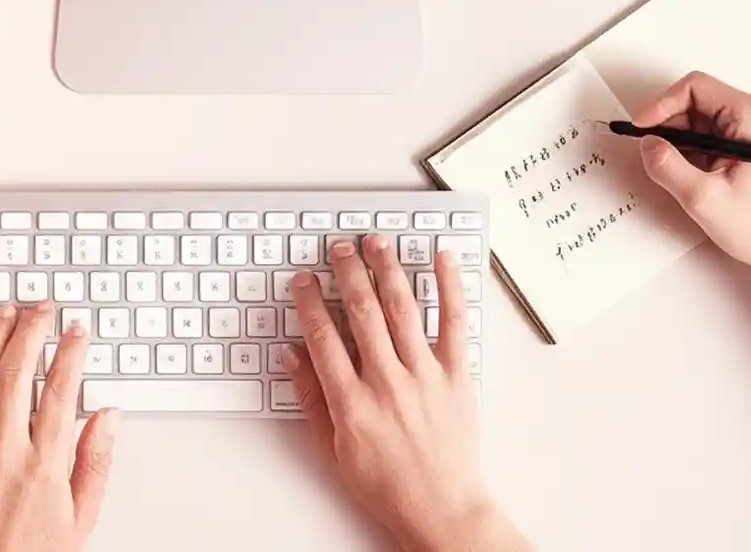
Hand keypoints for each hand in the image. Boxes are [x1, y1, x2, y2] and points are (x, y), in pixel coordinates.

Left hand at [0, 303, 118, 551]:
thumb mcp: (82, 517)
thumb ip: (96, 463)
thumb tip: (108, 417)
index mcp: (43, 465)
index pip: (60, 392)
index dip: (71, 353)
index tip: (77, 331)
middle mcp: (3, 454)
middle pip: (16, 375)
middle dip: (31, 332)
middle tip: (42, 308)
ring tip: (0, 314)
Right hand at [286, 237, 526, 551]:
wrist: (440, 508)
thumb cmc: (386, 484)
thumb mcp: (333, 448)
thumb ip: (311, 398)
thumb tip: (292, 354)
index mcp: (352, 403)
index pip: (323, 338)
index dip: (310, 303)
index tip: (304, 280)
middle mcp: (387, 383)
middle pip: (362, 313)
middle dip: (347, 273)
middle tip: (339, 248)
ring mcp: (425, 376)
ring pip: (402, 309)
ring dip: (387, 269)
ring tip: (376, 242)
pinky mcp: (458, 376)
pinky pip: (455, 323)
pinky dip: (450, 287)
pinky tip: (442, 259)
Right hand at [633, 71, 750, 270]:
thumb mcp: (703, 198)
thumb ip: (667, 167)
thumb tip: (646, 144)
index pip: (695, 87)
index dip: (661, 105)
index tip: (641, 130)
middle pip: (694, 101)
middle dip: (666, 124)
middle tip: (652, 154)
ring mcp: (750, 128)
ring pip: (696, 119)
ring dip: (676, 140)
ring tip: (671, 170)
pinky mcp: (744, 144)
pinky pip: (705, 135)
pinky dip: (687, 149)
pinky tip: (686, 174)